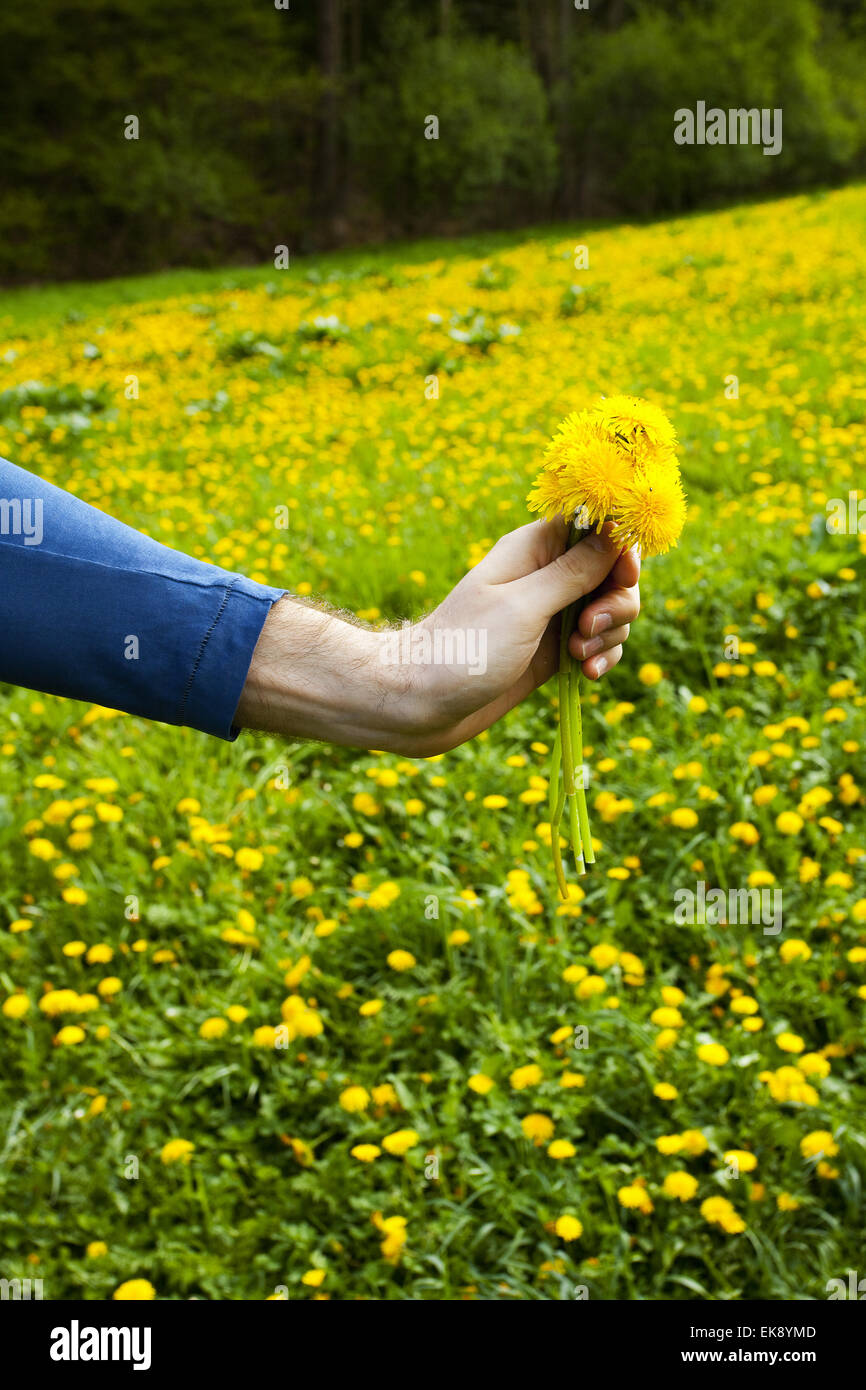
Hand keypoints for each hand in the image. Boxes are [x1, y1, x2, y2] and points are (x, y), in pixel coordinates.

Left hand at [235, 518, 639, 755]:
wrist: (422, 703)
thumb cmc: (466, 648)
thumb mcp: (523, 607)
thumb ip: (573, 572)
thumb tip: (616, 531)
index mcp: (535, 549)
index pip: (599, 528)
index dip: (621, 550)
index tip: (622, 578)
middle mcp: (547, 577)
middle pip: (614, 573)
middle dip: (618, 602)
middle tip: (590, 628)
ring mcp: (553, 615)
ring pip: (612, 612)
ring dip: (610, 635)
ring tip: (580, 658)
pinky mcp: (555, 650)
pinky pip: (598, 644)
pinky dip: (601, 657)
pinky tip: (587, 675)